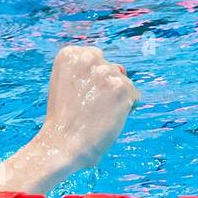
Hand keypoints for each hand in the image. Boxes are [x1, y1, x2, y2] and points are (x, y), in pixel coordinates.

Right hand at [36, 45, 139, 170]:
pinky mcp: (121, 88)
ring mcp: (105, 71)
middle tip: (88, 108)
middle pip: (111, 70)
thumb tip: (122, 69)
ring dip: (116, 100)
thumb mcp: (67, 85)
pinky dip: (126, 110)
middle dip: (104, 89)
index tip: (77, 97)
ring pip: (124, 84)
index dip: (90, 82)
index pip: (96, 60)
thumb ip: (88, 71)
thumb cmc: (64, 120)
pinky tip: (108, 119)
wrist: (62, 144)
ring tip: (97, 115)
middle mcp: (88, 57)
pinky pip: (135, 97)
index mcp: (71, 54)